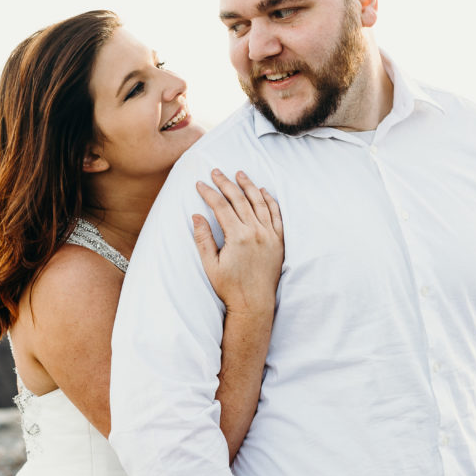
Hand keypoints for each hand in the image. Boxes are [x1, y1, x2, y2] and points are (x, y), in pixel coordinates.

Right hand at [193, 169, 283, 316]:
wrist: (254, 304)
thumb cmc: (230, 287)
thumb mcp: (210, 265)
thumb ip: (203, 239)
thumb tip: (196, 215)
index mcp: (237, 237)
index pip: (221, 206)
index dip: (209, 193)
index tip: (200, 184)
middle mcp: (256, 232)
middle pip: (239, 200)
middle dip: (226, 183)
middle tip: (216, 172)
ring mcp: (270, 235)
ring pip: (259, 202)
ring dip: (249, 186)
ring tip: (239, 174)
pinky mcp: (279, 241)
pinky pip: (276, 215)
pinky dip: (269, 200)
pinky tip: (263, 191)